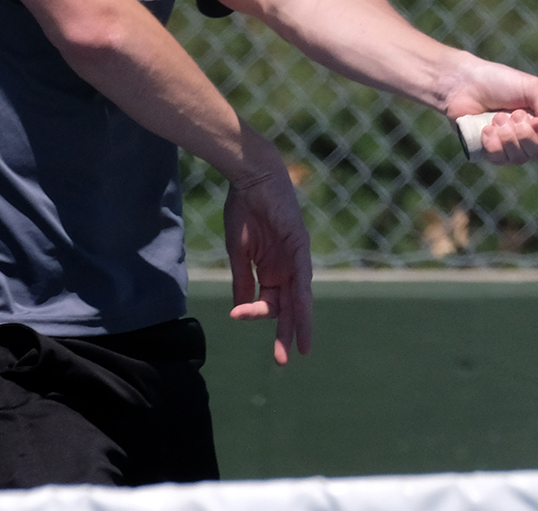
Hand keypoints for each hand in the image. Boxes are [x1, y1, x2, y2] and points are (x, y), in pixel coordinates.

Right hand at [224, 165, 313, 364]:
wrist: (250, 177)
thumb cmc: (243, 210)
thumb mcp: (239, 252)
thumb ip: (243, 280)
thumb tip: (242, 309)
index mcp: (272, 269)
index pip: (267, 301)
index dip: (253, 313)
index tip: (235, 315)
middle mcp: (287, 266)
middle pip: (289, 306)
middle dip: (286, 333)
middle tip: (283, 360)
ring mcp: (296, 256)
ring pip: (300, 296)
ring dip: (300, 321)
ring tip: (300, 346)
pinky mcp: (299, 243)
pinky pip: (302, 273)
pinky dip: (301, 292)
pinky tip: (301, 310)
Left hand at [442, 58, 537, 164]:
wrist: (462, 83)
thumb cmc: (499, 81)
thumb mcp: (533, 88)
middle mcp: (531, 135)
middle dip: (526, 134)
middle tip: (514, 113)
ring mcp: (510, 145)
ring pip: (521, 158)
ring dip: (508, 137)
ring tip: (496, 117)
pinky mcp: (490, 151)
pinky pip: (500, 160)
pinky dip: (493, 144)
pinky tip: (486, 128)